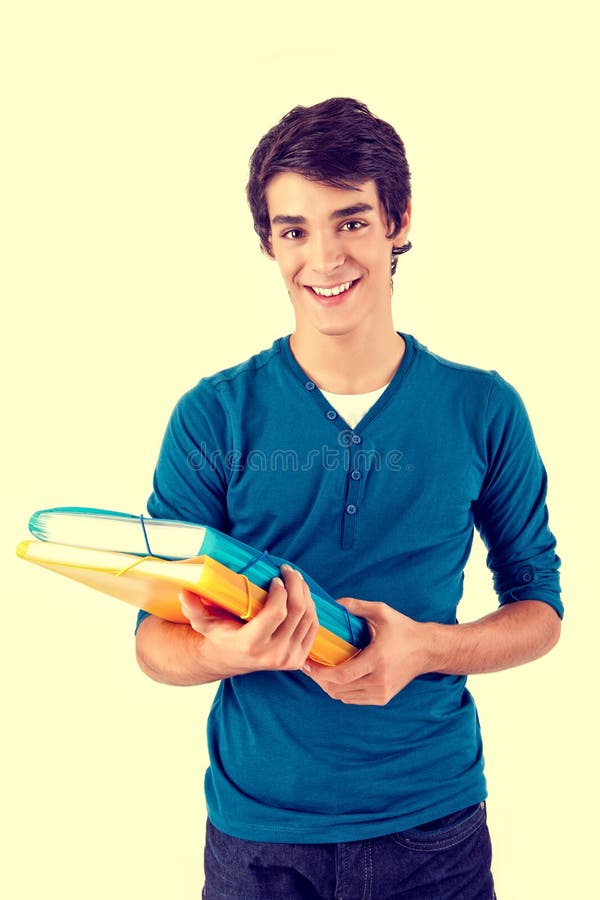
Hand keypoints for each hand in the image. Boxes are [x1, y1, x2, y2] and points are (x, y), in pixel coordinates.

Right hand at [179, 564, 319, 677]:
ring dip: (305, 594)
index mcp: (251, 645)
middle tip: (288, 570)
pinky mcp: (298, 659)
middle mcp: (272, 655)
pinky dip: (312, 608)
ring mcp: (288, 659)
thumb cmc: (218, 634)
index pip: (277, 613)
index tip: (276, 577)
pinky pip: (313, 628)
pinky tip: (302, 594)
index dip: (281, 591)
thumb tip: (185, 593)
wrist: (229, 659)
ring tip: (295, 579)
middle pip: (297, 612)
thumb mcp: (203, 622)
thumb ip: (194, 608)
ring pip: (308, 618)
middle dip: (296, 586)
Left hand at [303, 597, 432, 705]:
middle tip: (310, 666)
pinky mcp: (383, 698)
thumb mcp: (381, 611)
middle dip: (320, 679)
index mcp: (377, 660)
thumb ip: (357, 606)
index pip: (341, 676)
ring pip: (344, 696)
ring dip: (329, 686)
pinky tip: (337, 678)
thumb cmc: (403, 629)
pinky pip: (353, 699)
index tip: (308, 662)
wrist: (427, 650)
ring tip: (320, 671)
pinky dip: (341, 691)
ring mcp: (382, 692)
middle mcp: (379, 680)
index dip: (320, 672)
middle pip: (338, 689)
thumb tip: (334, 603)